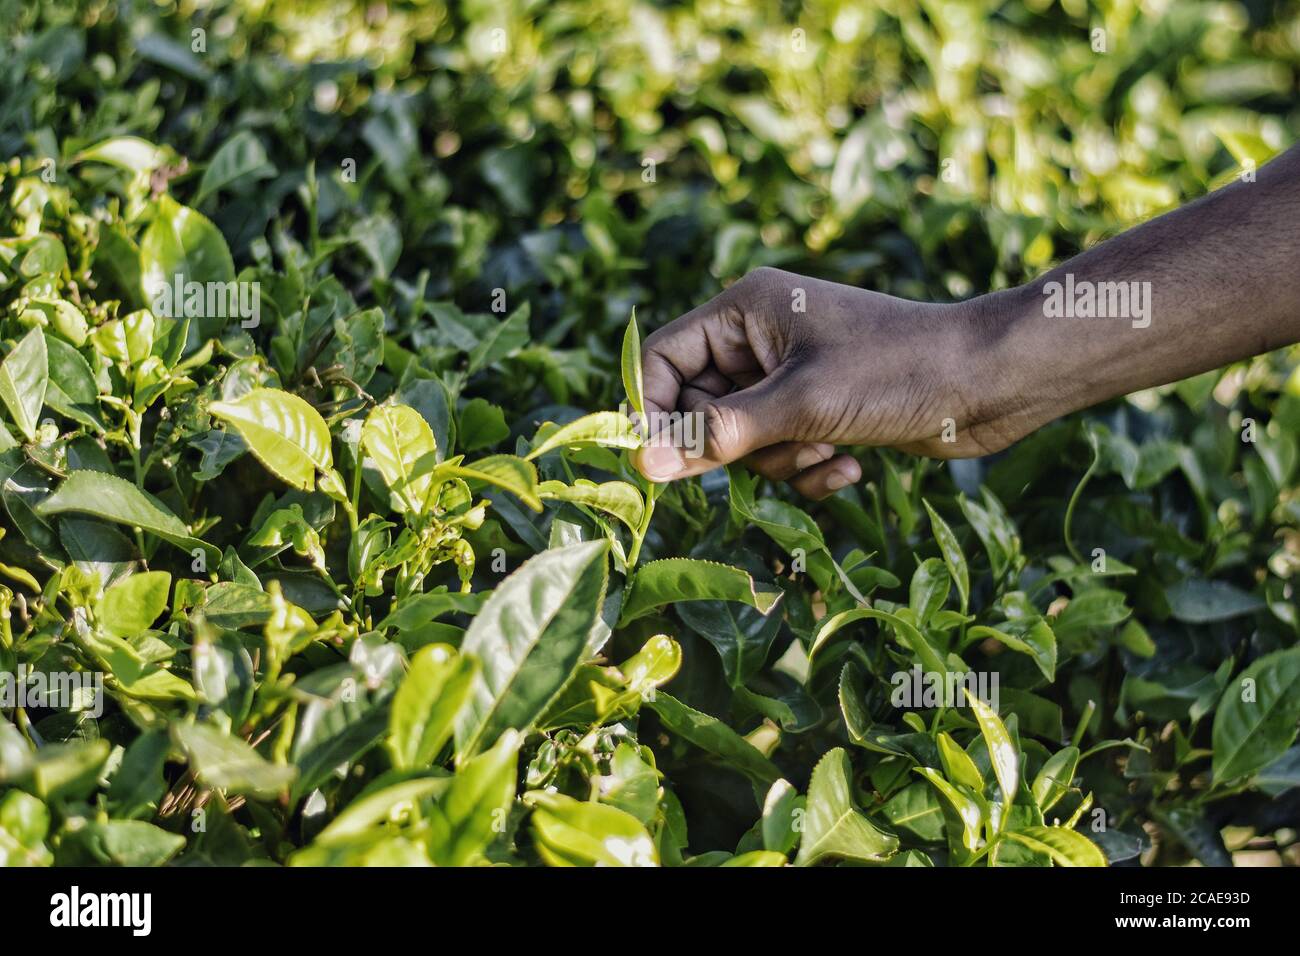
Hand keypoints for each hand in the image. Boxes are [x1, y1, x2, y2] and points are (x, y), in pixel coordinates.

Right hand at [631, 267, 1024, 497]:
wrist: (991, 383)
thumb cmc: (896, 372)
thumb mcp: (800, 405)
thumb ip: (718, 435)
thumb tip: (643, 464)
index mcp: (747, 309)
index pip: (664, 358)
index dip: (653, 411)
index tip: (661, 463)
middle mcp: (762, 338)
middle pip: (700, 407)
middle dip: (737, 443)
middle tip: (778, 447)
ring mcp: (792, 375)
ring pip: (742, 439)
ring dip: (780, 459)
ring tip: (826, 448)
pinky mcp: (821, 410)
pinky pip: (781, 452)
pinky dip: (808, 468)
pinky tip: (849, 465)